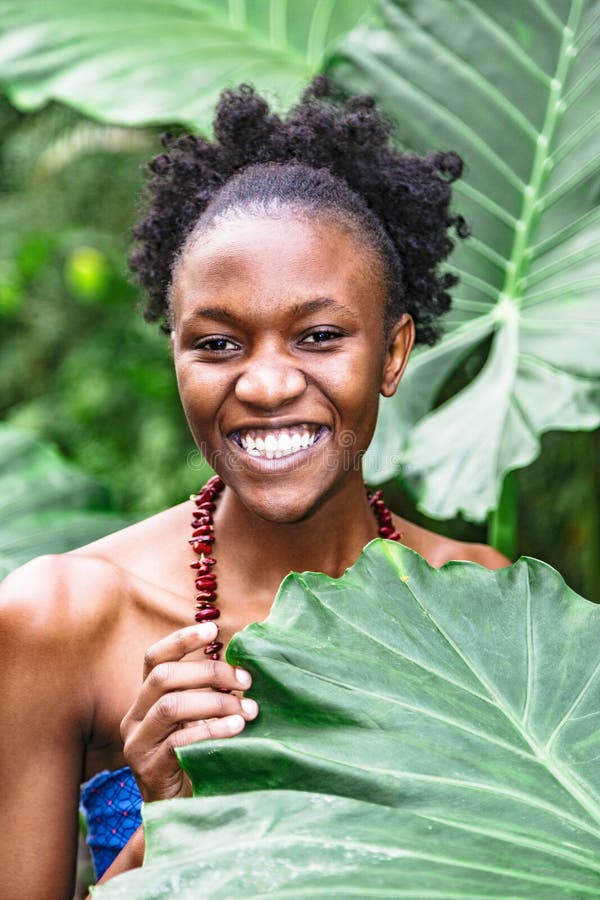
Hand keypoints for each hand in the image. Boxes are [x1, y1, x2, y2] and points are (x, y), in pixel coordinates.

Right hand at [120, 622, 257, 801]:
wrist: (180, 813)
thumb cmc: (194, 759)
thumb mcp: (196, 720)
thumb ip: (206, 693)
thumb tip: (241, 667)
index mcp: (144, 700)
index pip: (154, 658)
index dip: (182, 640)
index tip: (214, 630)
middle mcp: (133, 718)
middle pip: (164, 678)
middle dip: (209, 672)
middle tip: (245, 680)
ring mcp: (137, 744)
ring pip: (171, 706)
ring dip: (215, 702)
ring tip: (246, 709)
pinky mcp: (148, 769)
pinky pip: (179, 742)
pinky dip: (212, 730)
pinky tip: (237, 729)